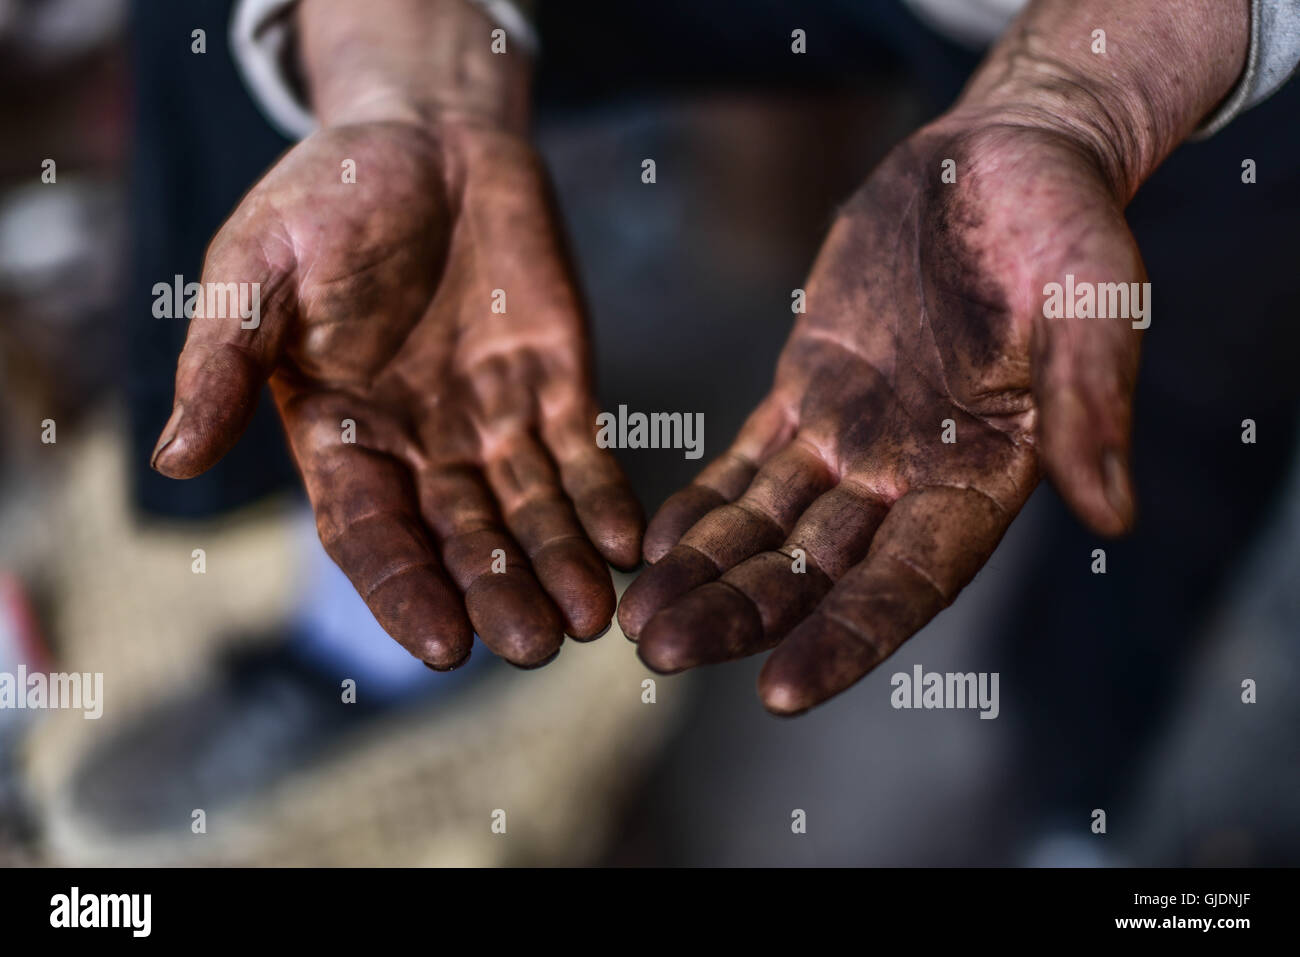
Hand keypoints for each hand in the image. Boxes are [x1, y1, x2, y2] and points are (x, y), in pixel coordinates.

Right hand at [152, 117, 641, 668]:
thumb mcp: (256, 265)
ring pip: (528, 513)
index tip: (441, 647)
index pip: (371, 535)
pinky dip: (604, 500)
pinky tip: (626, 544)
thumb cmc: (327, 196)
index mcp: (341, 436)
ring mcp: (493, 421)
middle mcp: (420, 447)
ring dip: (559, 564)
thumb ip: (225, 359)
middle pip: (461, 540)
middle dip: (497, 592)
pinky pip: (582, 456)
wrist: (428, 135)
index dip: (403, 590)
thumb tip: (173, 458)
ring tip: (590, 616)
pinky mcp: (556, 388)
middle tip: (534, 644)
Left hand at [618, 111, 1146, 712]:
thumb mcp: (1094, 295)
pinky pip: (749, 461)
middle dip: (741, 614)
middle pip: (817, 569)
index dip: (846, 639)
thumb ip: (1091, 398)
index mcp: (983, 474)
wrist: (1000, 158)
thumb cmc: (1063, 221)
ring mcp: (854, 436)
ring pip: (770, 525)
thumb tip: (1112, 516)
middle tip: (660, 653)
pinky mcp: (808, 389)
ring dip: (707, 574)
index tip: (776, 693)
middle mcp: (910, 475)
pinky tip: (656, 544)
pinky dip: (706, 504)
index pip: (908, 582)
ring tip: (638, 621)